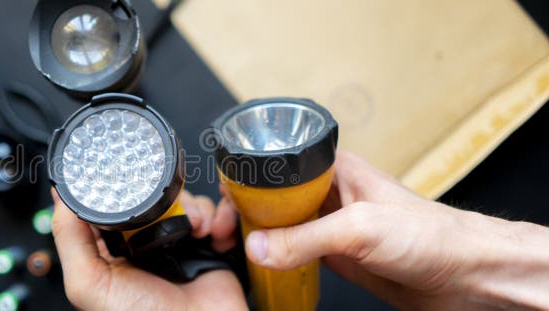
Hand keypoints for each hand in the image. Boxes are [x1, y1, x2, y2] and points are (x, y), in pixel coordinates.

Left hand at [51, 189, 246, 310]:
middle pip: (153, 197)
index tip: (128, 177)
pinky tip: (215, 232)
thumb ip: (70, 240)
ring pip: (186, 201)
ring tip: (198, 229)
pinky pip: (216, 214)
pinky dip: (219, 215)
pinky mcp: (208, 246)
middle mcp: (145, 244)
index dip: (120, 189)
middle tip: (173, 212)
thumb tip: (59, 196)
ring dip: (196, 208)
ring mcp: (178, 243)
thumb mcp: (91, 283)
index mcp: (113, 248)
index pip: (112, 204)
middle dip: (165, 196)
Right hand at [236, 152, 548, 309]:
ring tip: (233, 248)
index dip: (245, 184)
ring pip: (280, 226)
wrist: (466, 275)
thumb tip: (258, 247)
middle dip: (243, 212)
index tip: (225, 205)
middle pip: (271, 198)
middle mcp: (329, 194)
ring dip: (256, 237)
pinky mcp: (337, 256)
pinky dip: (275, 260)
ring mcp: (332, 226)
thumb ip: (306, 238)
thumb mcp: (360, 229)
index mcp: (334, 169)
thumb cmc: (431, 235)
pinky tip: (262, 266)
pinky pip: (296, 254)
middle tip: (224, 233)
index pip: (276, 167)